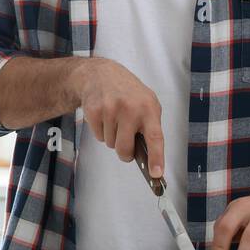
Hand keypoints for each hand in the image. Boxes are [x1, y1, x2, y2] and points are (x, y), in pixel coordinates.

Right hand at [75, 57, 163, 177]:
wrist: (101, 75)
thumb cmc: (129, 93)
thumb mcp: (148, 103)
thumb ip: (151, 127)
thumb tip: (150, 157)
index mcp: (149, 108)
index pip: (155, 137)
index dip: (156, 157)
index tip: (156, 174)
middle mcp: (130, 108)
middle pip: (125, 149)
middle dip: (126, 153)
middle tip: (127, 145)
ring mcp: (110, 109)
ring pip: (111, 144)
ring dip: (114, 138)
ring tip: (115, 119)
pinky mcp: (94, 111)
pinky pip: (99, 137)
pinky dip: (102, 132)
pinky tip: (105, 117)